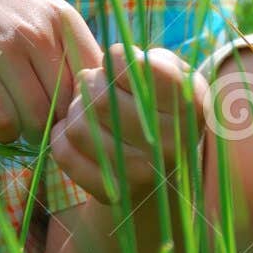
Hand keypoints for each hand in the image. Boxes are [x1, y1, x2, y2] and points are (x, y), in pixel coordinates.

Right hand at [0, 0, 103, 145]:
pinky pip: (1, 119)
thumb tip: (107, 100)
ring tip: (21, 126)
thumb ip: (71, 49)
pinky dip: (3, 132)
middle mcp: (36, 29)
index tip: (73, 117)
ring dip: (30, 134)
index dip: (89, 108)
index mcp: (62, 17)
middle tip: (45, 130)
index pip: (97, 79)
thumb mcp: (38, 13)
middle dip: (58, 127)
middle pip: (67, 104)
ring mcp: (2, 46)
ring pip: (36, 117)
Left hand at [48, 44, 208, 203]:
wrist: (160, 177)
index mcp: (190, 105)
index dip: (116, 61)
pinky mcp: (114, 193)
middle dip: (90, 86)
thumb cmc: (158, 111)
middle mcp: (173, 143)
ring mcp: (143, 173)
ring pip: (79, 127)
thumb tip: (114, 60)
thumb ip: (149, 60)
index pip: (136, 68)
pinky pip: (65, 153)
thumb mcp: (169, 78)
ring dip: (75, 113)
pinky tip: (79, 136)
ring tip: (89, 113)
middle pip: (100, 98)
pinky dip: (62, 137)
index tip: (118, 69)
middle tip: (98, 90)